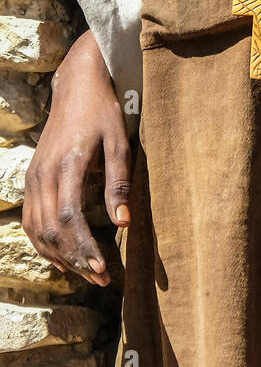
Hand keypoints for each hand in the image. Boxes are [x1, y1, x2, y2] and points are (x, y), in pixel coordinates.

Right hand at [22, 29, 130, 286]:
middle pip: (52, 230)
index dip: (86, 248)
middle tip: (101, 279)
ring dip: (60, 256)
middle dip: (76, 259)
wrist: (76, 87)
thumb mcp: (119, 143)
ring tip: (86, 273)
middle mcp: (44, 174)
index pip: (71, 218)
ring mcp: (33, 177)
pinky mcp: (31, 179)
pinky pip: (30, 220)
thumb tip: (123, 223)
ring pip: (37, 229)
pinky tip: (62, 258)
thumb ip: (119, 182)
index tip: (105, 270)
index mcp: (67, 164)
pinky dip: (43, 243)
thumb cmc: (103, 112)